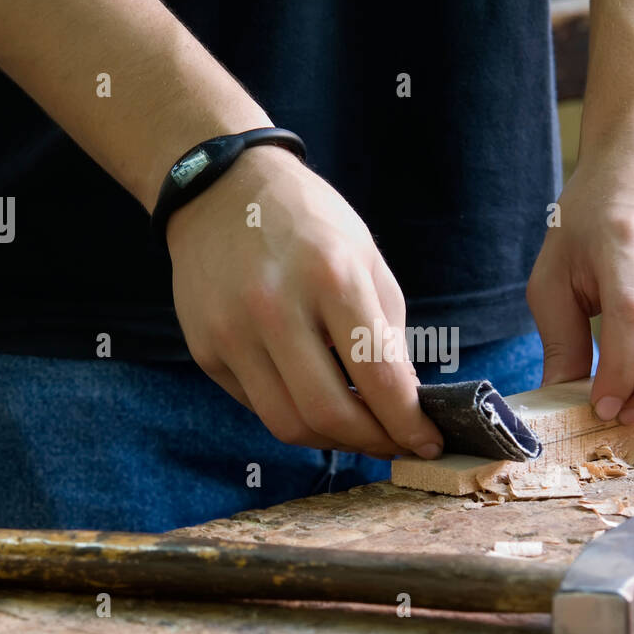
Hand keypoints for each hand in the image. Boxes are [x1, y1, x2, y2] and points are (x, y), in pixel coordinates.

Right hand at [167, 146, 442, 458]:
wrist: (220, 188)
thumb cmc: (307, 221)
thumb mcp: (365, 256)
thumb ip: (388, 330)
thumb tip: (405, 401)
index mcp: (330, 276)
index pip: (377, 374)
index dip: (409, 421)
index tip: (430, 441)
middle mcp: (274, 306)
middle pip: (329, 413)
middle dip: (373, 442)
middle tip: (395, 445)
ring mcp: (231, 332)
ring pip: (287, 423)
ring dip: (333, 440)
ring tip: (358, 430)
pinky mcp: (204, 349)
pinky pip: (257, 406)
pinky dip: (294, 413)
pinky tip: (314, 399)